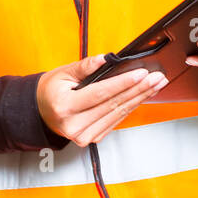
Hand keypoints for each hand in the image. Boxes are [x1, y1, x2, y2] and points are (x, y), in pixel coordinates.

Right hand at [36, 54, 167, 147]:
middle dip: (139, 89)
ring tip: (155, 85)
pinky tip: (142, 97)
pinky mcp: (91, 139)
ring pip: (118, 114)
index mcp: (65, 107)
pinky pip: (115, 121)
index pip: (100, 94)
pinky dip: (130, 107)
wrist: (40, 112)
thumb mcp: (63, 73)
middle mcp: (74, 125)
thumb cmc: (51, 90)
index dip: (123, 83)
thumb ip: (85, 66)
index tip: (141, 73)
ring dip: (140, 98)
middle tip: (157, 78)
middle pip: (113, 105)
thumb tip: (106, 59)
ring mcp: (83, 135)